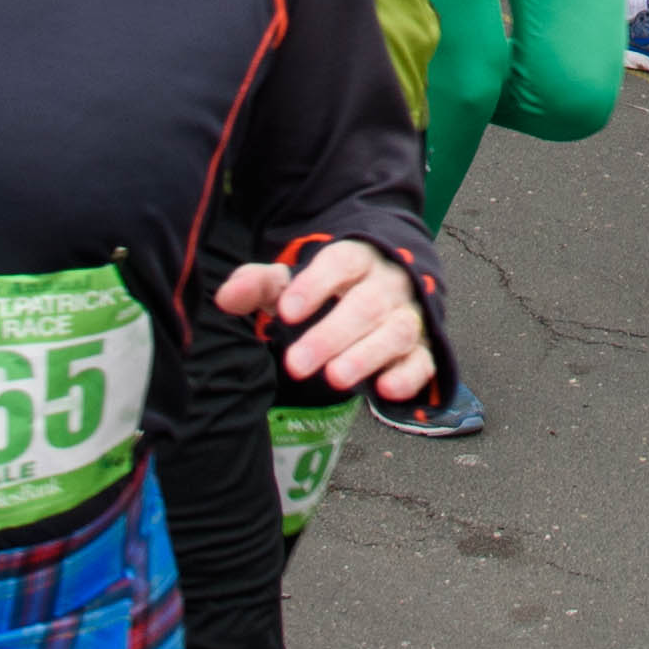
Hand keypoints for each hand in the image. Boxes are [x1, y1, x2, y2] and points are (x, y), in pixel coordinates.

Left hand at [218, 237, 432, 403]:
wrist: (381, 292)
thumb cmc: (328, 290)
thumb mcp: (292, 282)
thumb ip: (260, 285)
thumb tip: (225, 297)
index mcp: (358, 258)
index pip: (341, 262)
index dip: (315, 285)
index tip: (285, 312)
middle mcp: (389, 284)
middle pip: (367, 304)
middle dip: (331, 335)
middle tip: (296, 364)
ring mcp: (409, 316)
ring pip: (397, 332)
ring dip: (366, 355)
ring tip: (334, 378)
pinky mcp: (422, 349)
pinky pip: (423, 361)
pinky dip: (408, 376)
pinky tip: (384, 390)